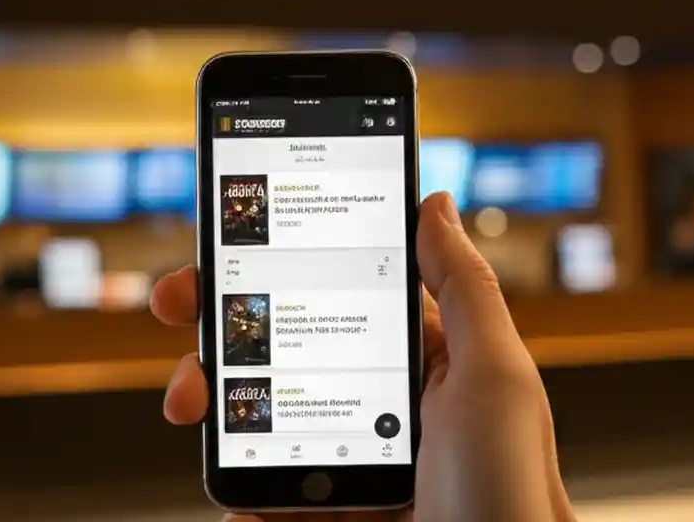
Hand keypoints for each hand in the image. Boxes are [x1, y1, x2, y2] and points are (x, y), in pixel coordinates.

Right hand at [150, 193, 573, 521]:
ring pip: (256, 423)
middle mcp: (375, 410)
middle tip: (177, 320)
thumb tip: (432, 203)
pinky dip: (235, 495)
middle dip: (218, 338)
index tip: (213, 258)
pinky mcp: (323, 520)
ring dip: (211, 411)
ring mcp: (344, 469)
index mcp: (416, 364)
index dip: (268, 271)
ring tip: (190, 408)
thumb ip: (464, 288)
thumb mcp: (497, 378)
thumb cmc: (515, 494)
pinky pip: (259, 501)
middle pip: (277, 355)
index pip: (329, 296)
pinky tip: (235, 494)